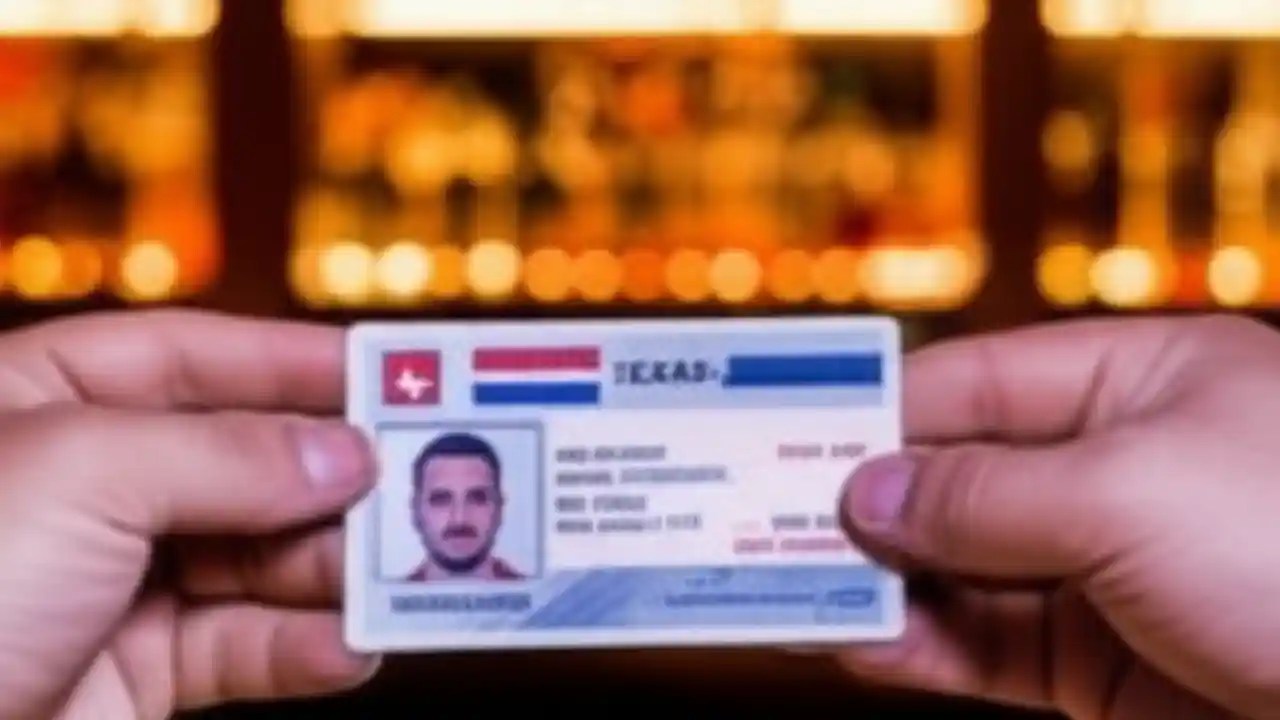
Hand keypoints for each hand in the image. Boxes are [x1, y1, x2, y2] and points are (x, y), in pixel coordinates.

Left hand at [0, 310, 378, 718]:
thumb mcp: (81, 476)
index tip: (392, 373)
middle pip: (243, 462)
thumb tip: (344, 455)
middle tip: (423, 486)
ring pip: (255, 559)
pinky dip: (301, 648)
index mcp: (42, 402)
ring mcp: (109, 583)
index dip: (293, 361)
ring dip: (331, 569)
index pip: (192, 358)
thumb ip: (226, 456)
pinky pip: (239, 648)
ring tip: (397, 577)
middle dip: (332, 478)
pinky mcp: (129, 674)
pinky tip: (345, 649)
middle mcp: (85, 487)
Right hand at [832, 314, 1279, 719]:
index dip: (885, 410)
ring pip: (966, 569)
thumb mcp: (1130, 497)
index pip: (979, 382)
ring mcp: (1110, 570)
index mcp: (1141, 384)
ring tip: (807, 592)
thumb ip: (984, 495)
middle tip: (782, 525)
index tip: (799, 442)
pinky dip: (928, 649)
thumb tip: (870, 496)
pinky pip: (993, 646)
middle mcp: (1119, 470)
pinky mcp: (1108, 661)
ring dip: (889, 584)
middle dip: (876, 504)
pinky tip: (870, 647)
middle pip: (960, 477)